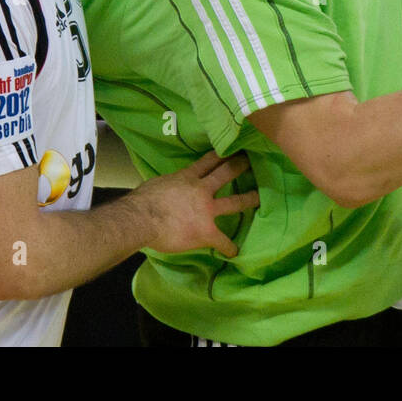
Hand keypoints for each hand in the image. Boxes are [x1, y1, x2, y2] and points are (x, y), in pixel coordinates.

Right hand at [135, 151, 260, 257]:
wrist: (141, 220)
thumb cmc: (142, 202)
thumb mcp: (157, 184)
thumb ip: (169, 185)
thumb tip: (165, 189)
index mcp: (187, 178)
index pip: (208, 161)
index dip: (221, 155)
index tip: (232, 149)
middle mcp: (202, 189)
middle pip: (226, 173)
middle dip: (240, 166)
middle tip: (251, 161)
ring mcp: (207, 210)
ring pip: (235, 201)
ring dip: (249, 199)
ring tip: (260, 197)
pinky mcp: (207, 231)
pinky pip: (222, 241)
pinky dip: (229, 247)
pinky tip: (235, 252)